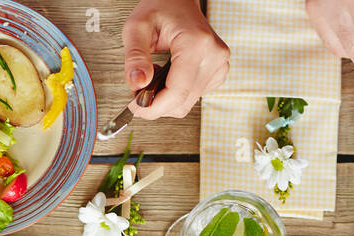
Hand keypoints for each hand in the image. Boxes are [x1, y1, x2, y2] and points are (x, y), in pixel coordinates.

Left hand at [123, 0, 229, 119]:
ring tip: (156, 74)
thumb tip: (137, 84)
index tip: (134, 107)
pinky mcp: (218, 72)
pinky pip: (193, 97)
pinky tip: (169, 75)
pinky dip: (177, 93)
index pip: (177, 93)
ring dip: (166, 98)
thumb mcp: (136, 27)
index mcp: (196, 44)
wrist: (179, 1)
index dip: (152, 107)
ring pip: (187, 104)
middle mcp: (213, 56)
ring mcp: (219, 65)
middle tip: (139, 88)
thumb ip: (134, 57)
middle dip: (156, 103)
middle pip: (182, 103)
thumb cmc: (160, 8)